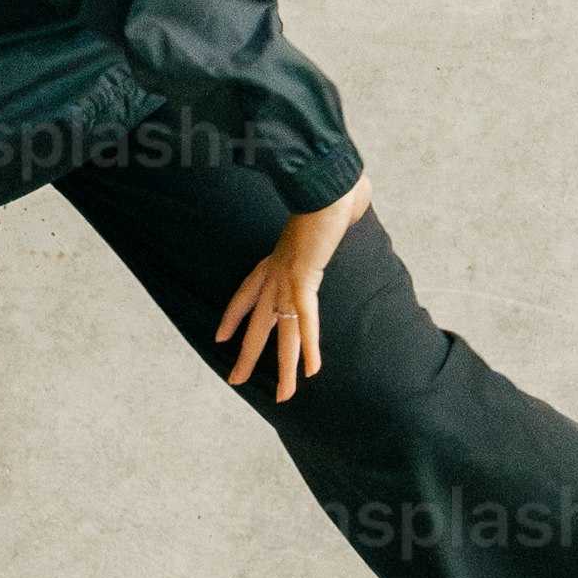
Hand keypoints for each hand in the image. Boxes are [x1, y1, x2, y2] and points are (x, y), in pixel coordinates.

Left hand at [208, 184, 368, 401]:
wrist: (323, 179)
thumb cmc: (331, 186)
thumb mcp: (331, 202)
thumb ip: (338, 208)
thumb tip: (357, 193)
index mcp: (275, 256)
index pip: (246, 292)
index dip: (233, 316)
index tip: (220, 336)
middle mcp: (276, 272)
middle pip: (258, 322)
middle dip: (248, 354)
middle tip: (234, 380)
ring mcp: (288, 278)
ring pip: (283, 333)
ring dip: (285, 368)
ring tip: (284, 397)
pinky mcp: (304, 280)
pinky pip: (306, 321)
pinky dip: (310, 347)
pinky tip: (312, 373)